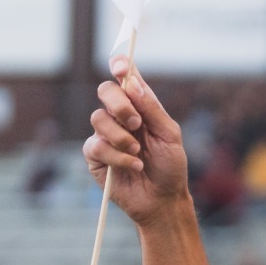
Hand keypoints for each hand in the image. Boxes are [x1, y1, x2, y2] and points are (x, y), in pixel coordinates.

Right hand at [84, 57, 189, 226]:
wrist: (163, 199)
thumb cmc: (170, 166)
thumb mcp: (170, 135)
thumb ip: (152, 108)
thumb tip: (133, 82)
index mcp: (140, 106)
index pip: (125, 78)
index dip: (120, 65)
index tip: (120, 67)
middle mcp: (120, 116)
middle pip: (105, 91)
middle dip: (120, 104)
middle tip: (137, 123)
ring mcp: (105, 135)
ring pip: (98, 118)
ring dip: (121, 137)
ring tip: (138, 152)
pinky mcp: (95, 155)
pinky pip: (96, 146)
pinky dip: (118, 156)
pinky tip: (134, 165)